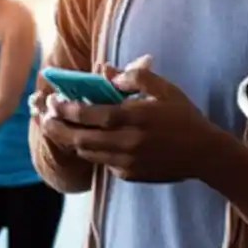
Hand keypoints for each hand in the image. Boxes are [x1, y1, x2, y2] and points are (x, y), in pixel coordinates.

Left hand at [39, 60, 225, 181]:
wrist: (204, 154)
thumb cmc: (184, 117)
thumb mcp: (164, 89)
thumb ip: (135, 78)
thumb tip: (108, 73)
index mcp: (134, 118)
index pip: (89, 114)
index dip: (66, 108)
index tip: (53, 100)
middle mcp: (126, 143)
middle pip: (79, 138)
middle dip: (57, 128)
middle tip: (44, 118)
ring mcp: (127, 162)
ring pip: (87, 153)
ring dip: (70, 140)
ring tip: (58, 128)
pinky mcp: (130, 175)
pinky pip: (103, 162)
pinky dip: (93, 151)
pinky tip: (90, 140)